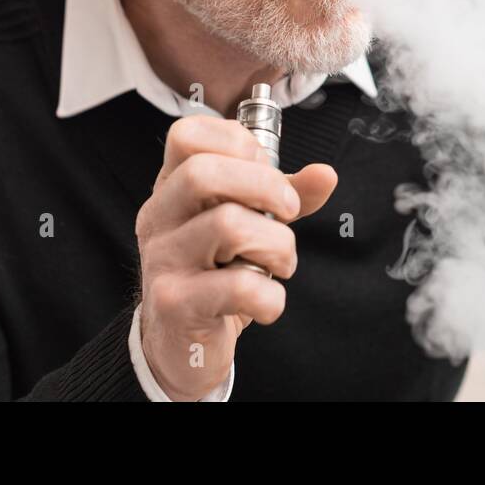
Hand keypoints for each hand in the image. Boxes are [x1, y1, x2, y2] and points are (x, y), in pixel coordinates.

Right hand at [133, 114, 336, 399]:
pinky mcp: (175, 304)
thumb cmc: (216, 276)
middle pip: (202, 172)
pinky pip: (237, 286)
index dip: (240, 145)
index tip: (268, 173)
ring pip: (228, 225)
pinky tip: (266, 302)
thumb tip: (326, 174)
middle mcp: (159, 217)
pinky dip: (270, 296)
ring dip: (277, 245)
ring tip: (280, 265)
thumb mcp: (249, 226)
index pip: (187, 135)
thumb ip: (285, 196)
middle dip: (266, 187)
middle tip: (288, 214)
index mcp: (172, 188)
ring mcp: (163, 260)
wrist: (181, 348)